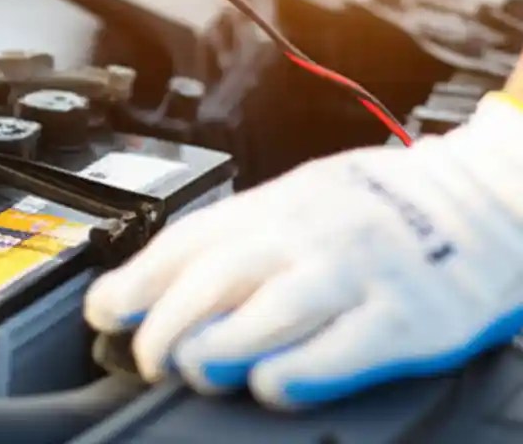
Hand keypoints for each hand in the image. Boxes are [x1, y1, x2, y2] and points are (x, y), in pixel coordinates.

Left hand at [85, 93, 522, 408]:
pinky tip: (269, 388)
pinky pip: (345, 348)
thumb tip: (155, 285)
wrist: (491, 199)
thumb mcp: (302, 200)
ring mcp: (362, 274)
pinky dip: (298, 371)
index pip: (192, 239)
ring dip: (218, 345)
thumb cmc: (383, 209)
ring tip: (191, 370)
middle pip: (219, 275)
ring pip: (272, 309)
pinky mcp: (410, 318)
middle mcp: (313, 234)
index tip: (104, 313)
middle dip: (166, 319)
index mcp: (280, 204)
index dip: (138, 279)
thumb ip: (238, 238)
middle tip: (147, 356)